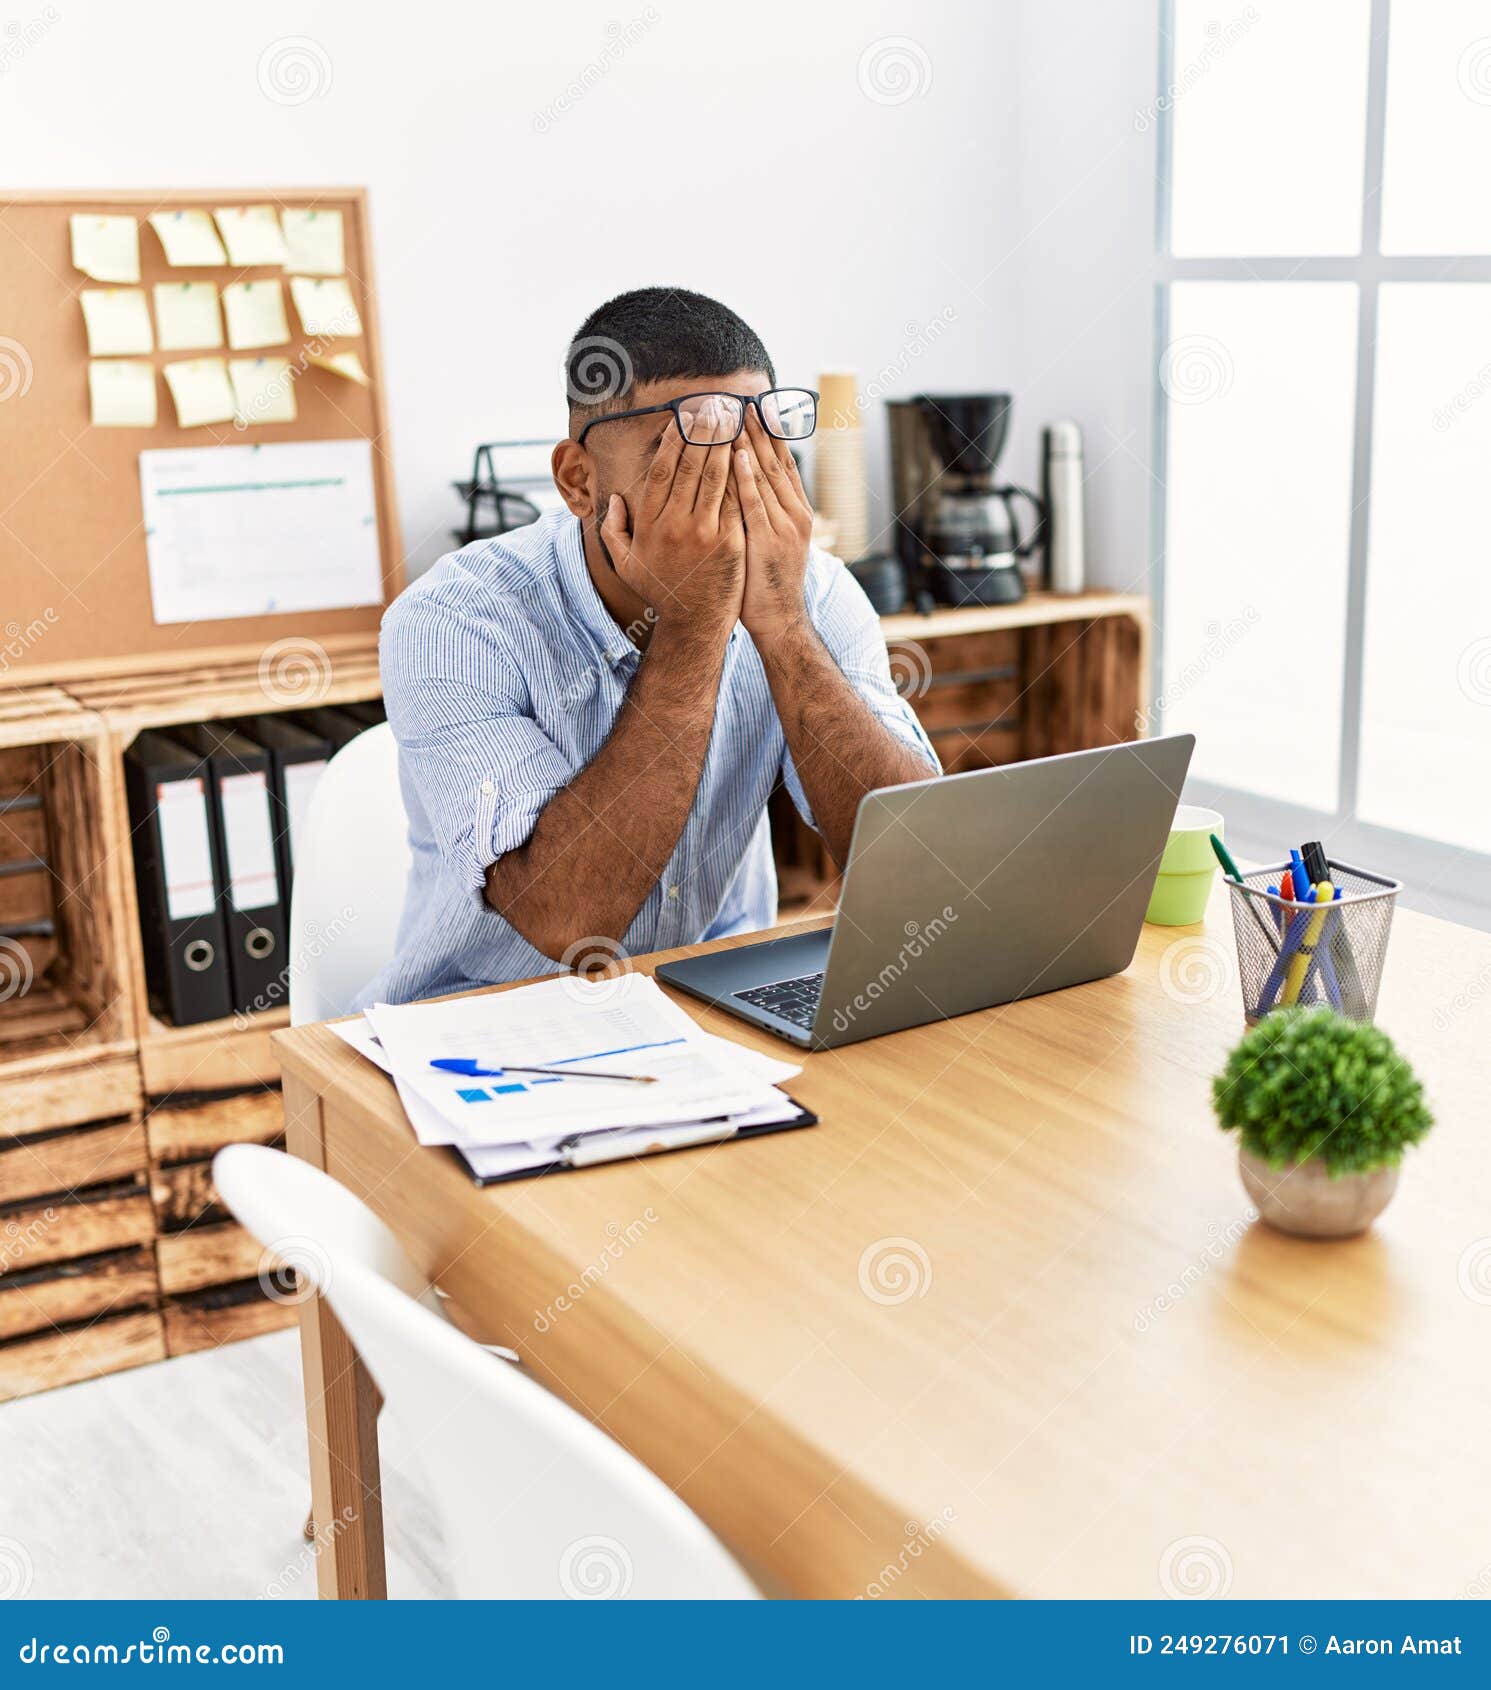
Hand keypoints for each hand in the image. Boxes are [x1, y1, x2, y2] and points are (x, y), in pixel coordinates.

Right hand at [600, 402, 743, 632]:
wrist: (695, 623)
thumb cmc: (661, 592)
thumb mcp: (625, 565)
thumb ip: (613, 530)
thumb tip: (615, 500)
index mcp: (650, 523)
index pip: (663, 469)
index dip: (674, 439)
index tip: (684, 417)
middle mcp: (675, 523)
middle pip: (690, 465)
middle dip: (704, 430)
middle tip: (714, 405)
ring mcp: (704, 532)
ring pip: (715, 476)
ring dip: (724, 442)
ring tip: (733, 418)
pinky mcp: (730, 541)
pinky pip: (735, 499)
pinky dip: (741, 473)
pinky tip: (747, 452)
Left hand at [733, 408, 813, 637]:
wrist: (779, 620)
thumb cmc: (768, 582)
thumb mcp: (774, 541)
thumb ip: (766, 512)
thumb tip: (750, 483)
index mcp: (797, 511)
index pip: (785, 462)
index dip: (772, 434)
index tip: (759, 406)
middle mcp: (795, 513)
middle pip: (778, 461)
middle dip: (761, 429)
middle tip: (746, 399)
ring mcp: (784, 527)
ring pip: (767, 476)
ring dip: (751, 443)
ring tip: (738, 414)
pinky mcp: (768, 541)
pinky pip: (754, 503)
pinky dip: (746, 476)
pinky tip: (737, 454)